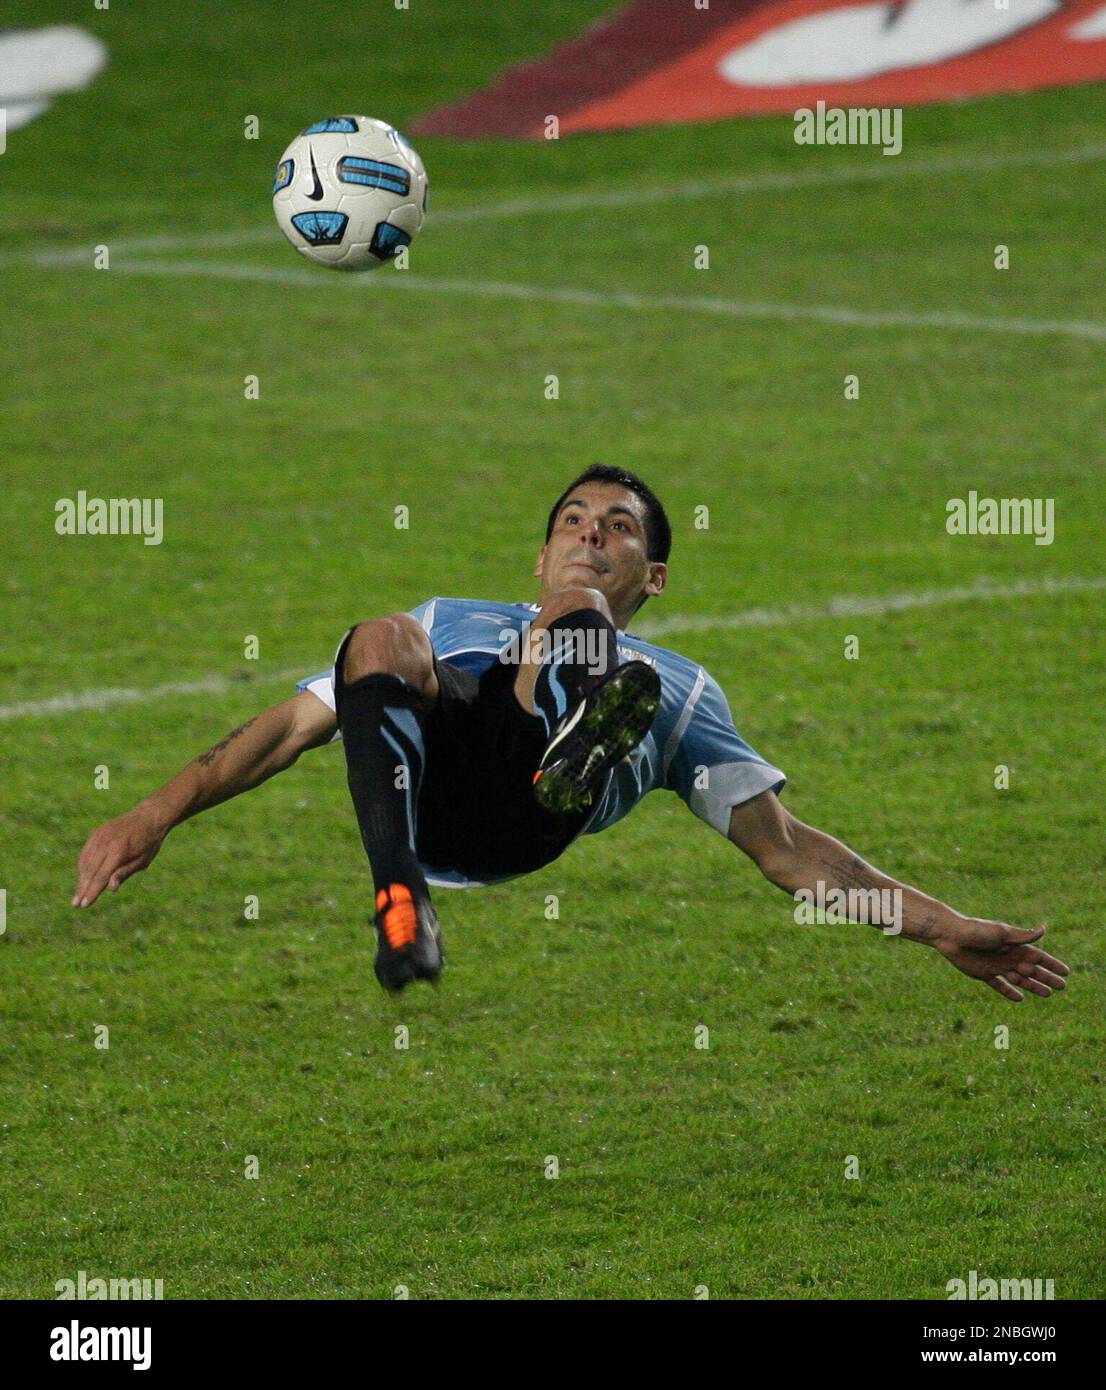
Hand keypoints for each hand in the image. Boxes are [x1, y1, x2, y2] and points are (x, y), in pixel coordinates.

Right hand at [73, 807, 167, 906]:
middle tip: (75, 904)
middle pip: (90, 871)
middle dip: (83, 888)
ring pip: (85, 861)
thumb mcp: (143, 860)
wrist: (149, 817)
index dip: (92, 892)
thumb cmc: (149, 842)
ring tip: (78, 893)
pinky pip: (86, 852)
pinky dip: (83, 865)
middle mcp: (106, 843)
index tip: (84, 905)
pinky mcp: (97, 832)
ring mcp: (100, 836)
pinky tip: (83, 876)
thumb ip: (125, 872)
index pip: (101, 876)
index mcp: (119, 851)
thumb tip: (110, 888)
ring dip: (81, 878)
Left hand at [934, 917, 1068, 1001]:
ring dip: (1033, 986)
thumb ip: (1023, 936)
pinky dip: (1009, 992)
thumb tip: (1044, 929)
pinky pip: (1000, 985)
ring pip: (1020, 979)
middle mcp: (1008, 956)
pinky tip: (1020, 998)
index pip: (1039, 957)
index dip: (1053, 964)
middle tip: (1062, 987)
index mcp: (1015, 946)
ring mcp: (997, 966)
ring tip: (1047, 994)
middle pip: (1032, 970)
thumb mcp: (1002, 933)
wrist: (951, 936)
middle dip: (1047, 978)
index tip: (1067, 972)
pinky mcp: (984, 974)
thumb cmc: (977, 931)